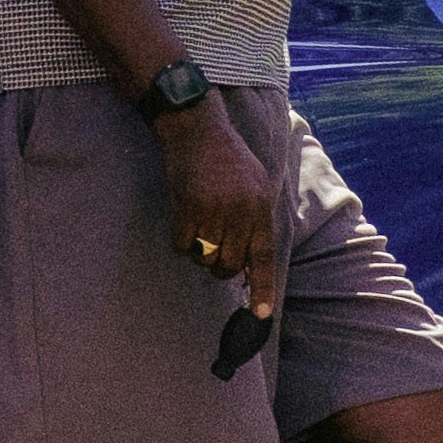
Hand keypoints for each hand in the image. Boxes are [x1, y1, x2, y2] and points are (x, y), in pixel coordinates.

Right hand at [157, 92, 281, 319]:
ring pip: (206, 258)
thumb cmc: (226, 156)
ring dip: (199, 251)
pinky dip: (179, 241)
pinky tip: (181, 221)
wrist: (195, 127)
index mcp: (260, 207)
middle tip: (212, 246)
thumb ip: (255, 220)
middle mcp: (241, 212)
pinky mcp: (188, 208)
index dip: (263, 288)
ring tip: (197, 226)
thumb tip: (250, 262)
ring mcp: (214, 210)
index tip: (261, 315)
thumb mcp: (255, 184)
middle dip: (220, 265)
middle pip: (230, 265)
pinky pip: (182, 246)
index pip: (263, 257)